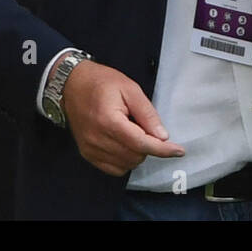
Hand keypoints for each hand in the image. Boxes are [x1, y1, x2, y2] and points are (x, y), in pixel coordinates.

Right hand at [59, 59, 185, 175]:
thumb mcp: (130, 89)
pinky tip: (125, 143)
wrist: (72, 84)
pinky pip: (113, 168)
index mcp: (109, 121)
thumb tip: (162, 137)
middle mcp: (97, 139)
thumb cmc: (103, 83)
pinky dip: (125, 160)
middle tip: (144, 126)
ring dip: (137, 153)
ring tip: (131, 130)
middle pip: (135, 156)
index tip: (179, 151)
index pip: (141, 143)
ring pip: (126, 164)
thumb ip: (147, 114)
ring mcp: (90, 149)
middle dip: (148, 146)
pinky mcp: (87, 154)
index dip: (162, 149)